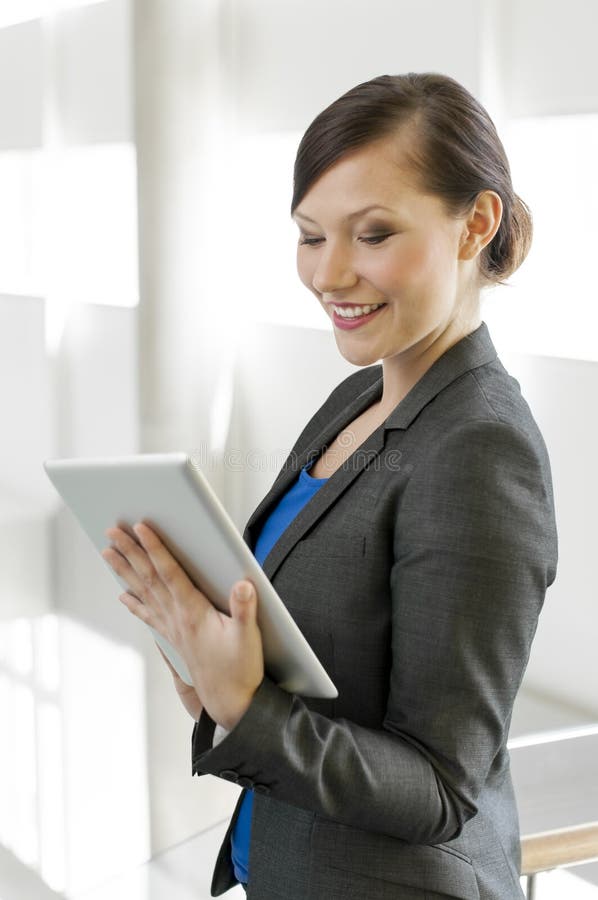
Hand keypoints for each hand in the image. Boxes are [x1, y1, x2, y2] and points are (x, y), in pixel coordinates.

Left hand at [101, 523, 263, 729]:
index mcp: (193, 613)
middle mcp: (176, 619)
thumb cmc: (240, 670)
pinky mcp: (174, 638)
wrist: (231, 703)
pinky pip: (148, 614)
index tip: (141, 528)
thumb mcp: (248, 638)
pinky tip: (123, 594)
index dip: (155, 549)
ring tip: (108, 552)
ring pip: (143, 592)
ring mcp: (172, 629)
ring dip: (125, 571)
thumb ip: (245, 610)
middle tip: (112, 531)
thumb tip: (243, 584)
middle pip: (148, 578)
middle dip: (130, 552)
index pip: (169, 573)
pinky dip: (134, 601)